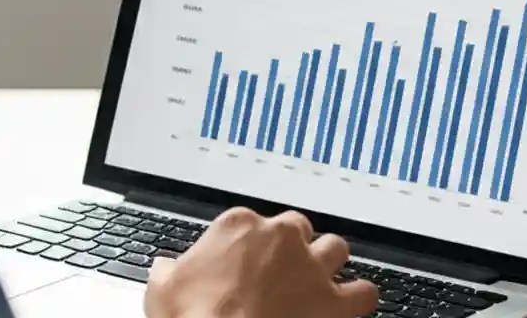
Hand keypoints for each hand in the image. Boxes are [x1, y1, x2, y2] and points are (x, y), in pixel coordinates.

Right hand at [144, 207, 377, 317]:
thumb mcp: (162, 289)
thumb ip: (167, 271)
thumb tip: (163, 269)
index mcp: (239, 226)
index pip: (251, 222)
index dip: (249, 245)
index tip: (243, 263)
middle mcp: (280, 237)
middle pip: (298, 229)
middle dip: (292, 248)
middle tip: (280, 272)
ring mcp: (311, 267)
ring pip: (335, 249)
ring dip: (329, 264)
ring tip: (319, 281)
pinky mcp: (334, 301)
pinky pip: (364, 292)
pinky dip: (359, 298)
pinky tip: (350, 304)